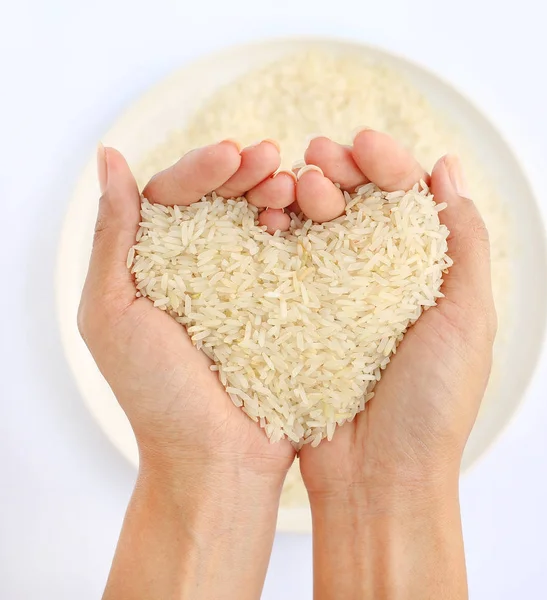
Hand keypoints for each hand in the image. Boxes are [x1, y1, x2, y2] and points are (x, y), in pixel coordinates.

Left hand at [78, 140, 299, 599]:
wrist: (217, 457)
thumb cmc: (156, 393)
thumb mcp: (113, 312)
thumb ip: (112, 236)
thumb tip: (108, 156)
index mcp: (156, 261)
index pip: (176, 195)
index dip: (202, 168)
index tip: (233, 154)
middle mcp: (201, 265)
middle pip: (223, 199)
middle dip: (245, 172)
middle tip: (270, 159)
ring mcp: (247, 283)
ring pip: (262, 219)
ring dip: (278, 192)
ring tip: (293, 183)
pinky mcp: (284, 303)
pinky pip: (294, 255)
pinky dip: (302, 229)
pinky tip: (310, 216)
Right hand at [297, 130, 496, 598]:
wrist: (377, 477)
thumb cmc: (432, 403)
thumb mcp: (468, 318)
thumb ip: (463, 240)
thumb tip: (445, 166)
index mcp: (420, 273)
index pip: (403, 199)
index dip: (385, 164)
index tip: (363, 143)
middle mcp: (374, 279)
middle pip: (354, 205)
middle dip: (338, 171)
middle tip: (317, 156)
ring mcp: (330, 298)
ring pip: (313, 228)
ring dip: (303, 195)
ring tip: (291, 183)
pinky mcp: (293, 318)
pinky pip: (281, 266)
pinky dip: (274, 234)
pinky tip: (267, 218)